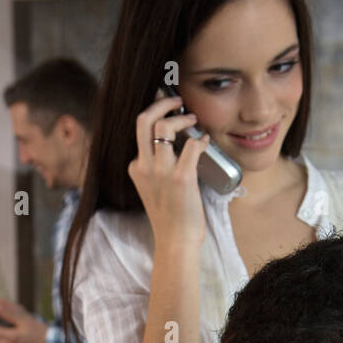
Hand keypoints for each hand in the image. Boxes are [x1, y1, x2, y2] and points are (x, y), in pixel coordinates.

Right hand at [127, 91, 209, 248]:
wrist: (176, 242)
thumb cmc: (170, 218)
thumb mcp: (153, 190)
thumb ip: (156, 169)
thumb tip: (176, 146)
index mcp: (136, 168)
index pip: (139, 131)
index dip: (155, 115)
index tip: (168, 110)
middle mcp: (144, 166)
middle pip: (143, 119)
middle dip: (161, 103)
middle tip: (176, 101)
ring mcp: (161, 172)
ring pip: (164, 126)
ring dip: (182, 118)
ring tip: (193, 120)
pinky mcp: (180, 178)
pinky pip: (192, 145)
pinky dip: (201, 140)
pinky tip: (206, 142)